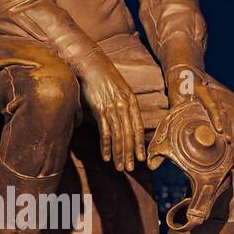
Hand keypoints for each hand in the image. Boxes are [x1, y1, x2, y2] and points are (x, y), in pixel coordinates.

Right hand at [77, 53, 145, 171]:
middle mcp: (124, 107)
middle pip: (129, 135)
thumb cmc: (104, 77)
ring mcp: (113, 109)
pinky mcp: (100, 110)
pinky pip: (105, 132)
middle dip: (130, 154)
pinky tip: (107, 156)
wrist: (91, 65)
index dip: (140, 144)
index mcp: (131, 102)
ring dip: (119, 154)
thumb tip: (125, 121)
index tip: (142, 158)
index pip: (139, 128)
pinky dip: (106, 146)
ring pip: (119, 136)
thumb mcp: (120, 90)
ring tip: (120, 167)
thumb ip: (124, 106)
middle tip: (130, 168)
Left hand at [166, 63, 226, 136]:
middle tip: (228, 139)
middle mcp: (212, 96)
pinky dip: (224, 125)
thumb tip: (173, 127)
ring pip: (223, 114)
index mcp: (203, 92)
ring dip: (227, 127)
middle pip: (221, 112)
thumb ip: (178, 110)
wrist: (183, 76)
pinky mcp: (213, 105)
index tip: (219, 130)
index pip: (212, 106)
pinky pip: (221, 116)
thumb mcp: (176, 97)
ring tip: (229, 140)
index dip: (216, 119)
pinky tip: (226, 136)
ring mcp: (214, 100)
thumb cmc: (179, 86)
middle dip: (225, 126)